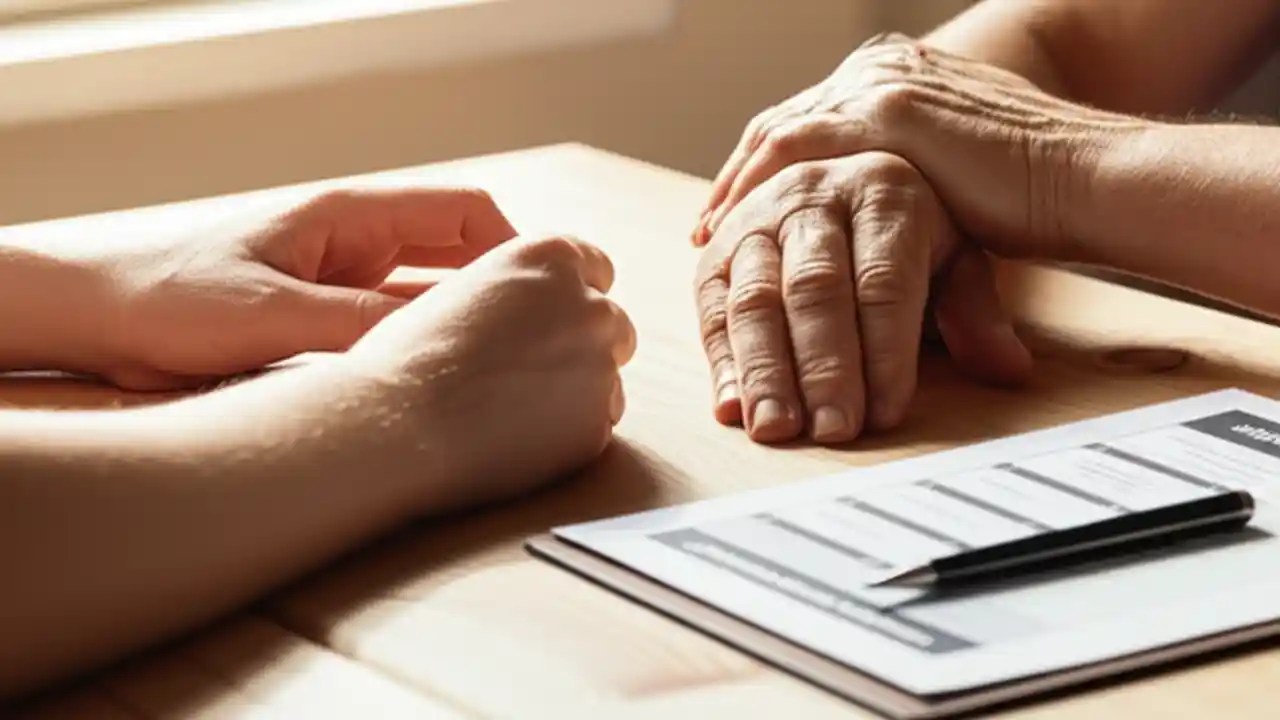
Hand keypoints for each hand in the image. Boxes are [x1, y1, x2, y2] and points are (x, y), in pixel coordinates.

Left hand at [87, 188, 516, 389]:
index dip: (514, 248)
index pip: (465, 212)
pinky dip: (427, 347)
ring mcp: (346, 280)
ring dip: (467, 322)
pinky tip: (448, 381)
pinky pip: (398, 328)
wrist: (107, 319)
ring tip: (508, 363)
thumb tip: (444, 340)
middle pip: (460, 253)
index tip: (542, 297)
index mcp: (352, 217)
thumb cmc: (174, 299)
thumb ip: (357, 324)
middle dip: (503, 288)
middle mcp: (358, 243)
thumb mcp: (272, 314)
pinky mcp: (328, 318)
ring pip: (433, 294)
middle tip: (541, 336)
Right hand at [340, 234, 636, 507]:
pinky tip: (513, 438)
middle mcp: (589, 305)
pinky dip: (565, 435)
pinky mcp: (596, 425)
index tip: (549, 318)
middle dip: (582, 344)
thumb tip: (538, 307)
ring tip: (511, 409)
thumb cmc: (408, 357)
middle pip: (611, 323)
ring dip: (576, 391)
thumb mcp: (463, 290)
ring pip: (607, 379)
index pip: (595, 268)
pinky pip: (593, 427)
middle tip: (530, 371)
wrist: (394, 423)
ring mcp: (600, 368)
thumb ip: (513, 289)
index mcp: (552, 258)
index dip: (569, 296)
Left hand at [692, 33, 1146, 258]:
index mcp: (903, 77)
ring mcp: (881, 86)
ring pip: (779, 132)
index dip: (772, 168)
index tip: (741, 209)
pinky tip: (737, 224)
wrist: (1085, 178)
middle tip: (710, 222)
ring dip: (738, 184)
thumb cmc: (1037, 195)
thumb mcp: (959, 177)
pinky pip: (795, 147)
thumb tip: (886, 227)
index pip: (814, 121)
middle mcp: (884, 70)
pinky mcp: (883, 114)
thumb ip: (914, 183)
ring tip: (711, 233)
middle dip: (742, 174)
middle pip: (785, 121)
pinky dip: (759, 186)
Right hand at [695, 152, 1030, 444]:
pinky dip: (722, 363)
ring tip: (777, 429)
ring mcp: (755, 221)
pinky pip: (712, 310)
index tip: (888, 412)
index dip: (885, 350)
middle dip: (823, 366)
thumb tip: (1009, 369)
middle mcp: (811, 194)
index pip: (884, 280)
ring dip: (765, 371)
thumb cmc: (903, 232)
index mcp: (882, 189)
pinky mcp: (715, 254)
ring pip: (756, 299)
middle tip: (834, 428)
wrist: (838, 179)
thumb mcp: (952, 258)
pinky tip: (732, 408)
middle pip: (815, 288)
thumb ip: (975, 313)